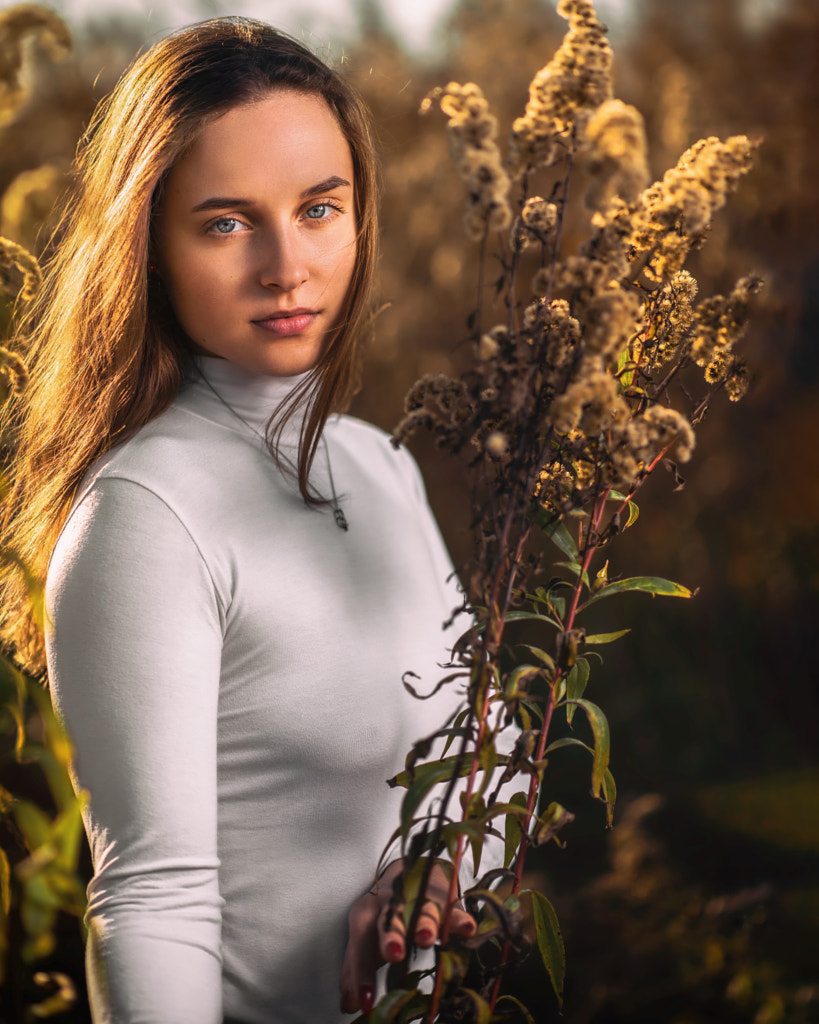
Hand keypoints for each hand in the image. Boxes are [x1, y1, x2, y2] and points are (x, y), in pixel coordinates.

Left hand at [339, 859, 476, 1013]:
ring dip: (425, 924)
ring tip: (427, 938)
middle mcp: (390, 904)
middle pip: (390, 920)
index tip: (363, 1002)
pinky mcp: (445, 899)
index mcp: (366, 915)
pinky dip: (460, 919)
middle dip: (392, 936)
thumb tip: (348, 1004)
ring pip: (422, 911)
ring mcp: (419, 899)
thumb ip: (357, 968)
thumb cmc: (384, 916)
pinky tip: (468, 929)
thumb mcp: (366, 937)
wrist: (408, 872)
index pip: (360, 944)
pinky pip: (453, 909)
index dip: (361, 973)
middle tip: (392, 954)